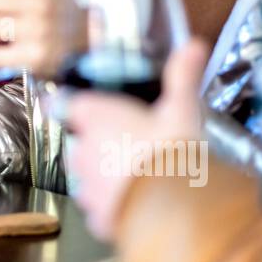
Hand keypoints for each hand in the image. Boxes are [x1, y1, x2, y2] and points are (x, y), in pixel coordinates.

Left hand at [66, 40, 207, 240]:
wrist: (174, 207)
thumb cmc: (173, 149)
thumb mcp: (182, 107)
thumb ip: (182, 76)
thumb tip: (195, 44)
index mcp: (94, 116)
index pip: (66, 104)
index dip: (74, 107)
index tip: (84, 110)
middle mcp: (81, 150)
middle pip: (80, 142)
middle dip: (100, 145)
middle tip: (133, 147)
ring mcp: (85, 186)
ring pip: (87, 177)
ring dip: (104, 176)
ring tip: (138, 177)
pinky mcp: (96, 218)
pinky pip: (99, 209)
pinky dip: (112, 208)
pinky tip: (136, 205)